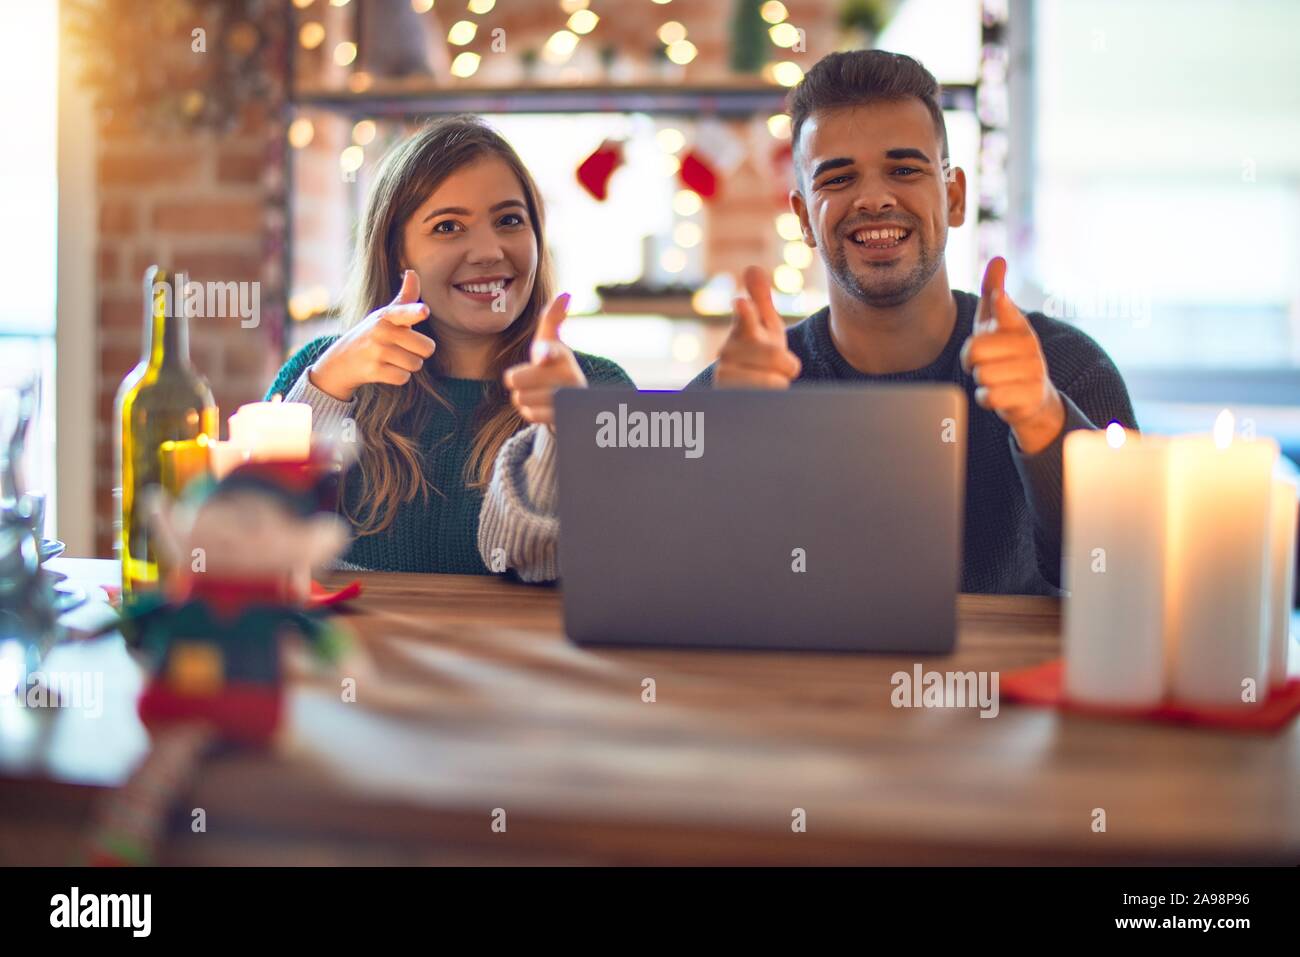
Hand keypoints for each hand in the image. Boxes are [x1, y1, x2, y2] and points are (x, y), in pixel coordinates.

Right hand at [308, 269, 435, 400]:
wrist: (341, 360)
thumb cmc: (372, 334)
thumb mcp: (385, 314)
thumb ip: (405, 297)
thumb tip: (411, 271)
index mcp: (387, 316)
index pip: (405, 312)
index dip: (415, 312)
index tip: (424, 311)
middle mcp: (381, 331)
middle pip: (426, 348)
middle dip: (419, 352)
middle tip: (402, 349)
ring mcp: (376, 351)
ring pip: (416, 364)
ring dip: (408, 366)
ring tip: (391, 359)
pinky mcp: (373, 370)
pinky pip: (404, 378)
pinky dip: (398, 377)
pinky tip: (385, 370)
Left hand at [502, 293, 584, 428]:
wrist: (574, 402)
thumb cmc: (554, 366)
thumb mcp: (551, 342)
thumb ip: (553, 319)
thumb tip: (566, 294)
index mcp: (561, 354)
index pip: (549, 351)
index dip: (545, 353)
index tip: (541, 354)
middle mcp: (568, 376)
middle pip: (515, 378)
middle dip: (519, 379)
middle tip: (536, 379)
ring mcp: (566, 399)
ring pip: (520, 397)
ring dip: (525, 396)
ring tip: (541, 393)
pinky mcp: (562, 419)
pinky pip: (528, 414)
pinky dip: (531, 411)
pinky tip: (544, 407)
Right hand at [713, 266, 800, 387]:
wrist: (746, 389)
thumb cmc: (760, 354)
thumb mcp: (766, 326)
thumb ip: (761, 299)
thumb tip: (752, 266)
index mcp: (741, 328)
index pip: (744, 317)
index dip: (745, 311)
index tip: (741, 302)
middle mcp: (727, 350)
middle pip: (774, 354)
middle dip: (786, 364)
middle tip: (778, 366)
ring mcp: (724, 375)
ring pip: (773, 380)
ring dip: (779, 382)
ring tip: (768, 380)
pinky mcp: (727, 398)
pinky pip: (766, 397)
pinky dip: (772, 396)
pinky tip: (760, 395)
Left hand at [959, 257, 1064, 454]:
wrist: (1034, 398)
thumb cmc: (1007, 355)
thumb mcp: (997, 323)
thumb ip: (994, 292)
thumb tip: (998, 258)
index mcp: (1018, 325)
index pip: (1007, 310)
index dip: (1001, 305)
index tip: (998, 299)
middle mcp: (1029, 345)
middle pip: (975, 350)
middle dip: (971, 360)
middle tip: (984, 362)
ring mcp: (1032, 371)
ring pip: (981, 374)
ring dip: (981, 380)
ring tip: (995, 378)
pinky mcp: (1029, 397)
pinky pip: (988, 396)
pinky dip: (986, 398)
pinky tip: (998, 394)